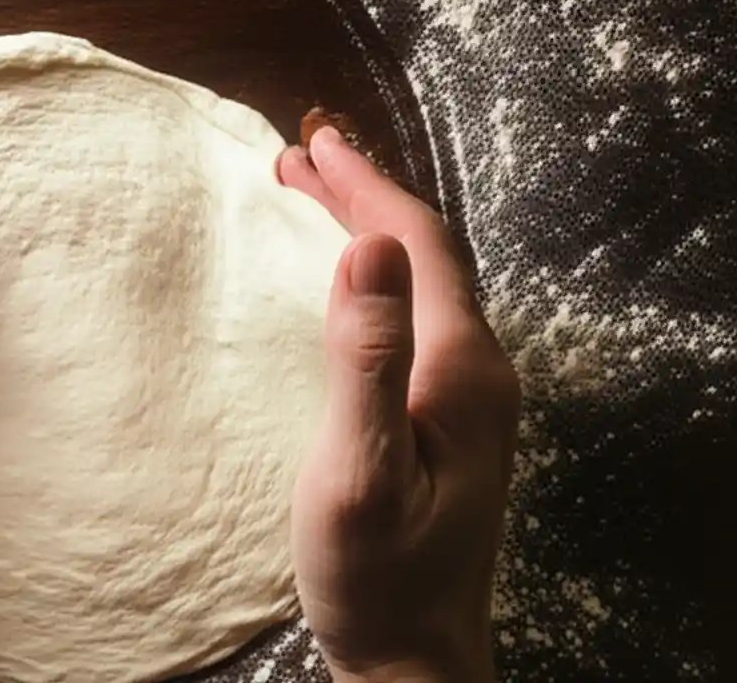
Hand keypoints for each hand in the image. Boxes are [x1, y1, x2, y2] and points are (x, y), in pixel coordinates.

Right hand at [279, 128, 519, 682]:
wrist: (414, 657)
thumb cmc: (377, 575)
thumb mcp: (359, 468)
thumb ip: (368, 358)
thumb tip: (367, 248)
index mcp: (462, 369)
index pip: (419, 245)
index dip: (367, 186)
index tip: (313, 143)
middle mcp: (478, 371)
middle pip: (425, 255)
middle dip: (362, 196)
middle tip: (297, 158)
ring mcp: (468, 396)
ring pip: (420, 283)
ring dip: (367, 231)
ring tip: (313, 197)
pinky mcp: (448, 419)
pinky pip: (414, 317)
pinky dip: (374, 277)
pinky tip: (347, 280)